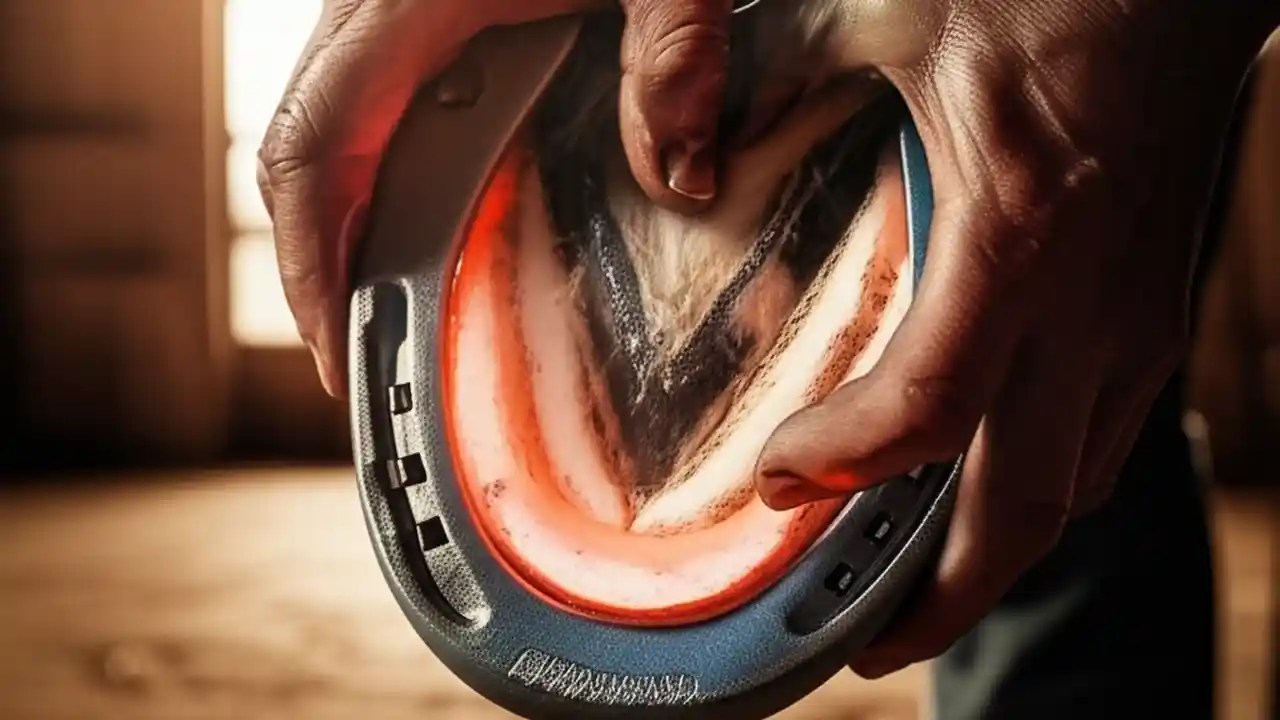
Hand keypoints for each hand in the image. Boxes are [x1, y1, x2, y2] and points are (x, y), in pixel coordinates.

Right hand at [258, 0, 735, 396]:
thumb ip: (676, 53)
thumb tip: (682, 177)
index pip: (315, 142)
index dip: (311, 256)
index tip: (338, 348)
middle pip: (302, 142)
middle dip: (316, 256)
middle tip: (360, 353)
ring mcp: (390, 0)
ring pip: (328, 120)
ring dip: (343, 216)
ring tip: (386, 301)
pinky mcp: (420, 4)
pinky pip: (370, 95)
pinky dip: (378, 169)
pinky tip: (427, 210)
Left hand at [752, 0, 1277, 676]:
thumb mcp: (883, 18)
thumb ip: (759, 77)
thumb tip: (671, 161)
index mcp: (1014, 234)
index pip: (929, 410)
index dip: (843, 464)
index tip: (773, 479)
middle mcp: (1089, 304)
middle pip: (1021, 508)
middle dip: (942, 598)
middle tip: (863, 642)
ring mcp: (1135, 319)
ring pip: (1071, 490)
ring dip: (988, 552)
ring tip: (911, 584)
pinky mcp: (1152, 314)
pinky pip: (1104, 443)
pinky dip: (1033, 489)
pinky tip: (976, 481)